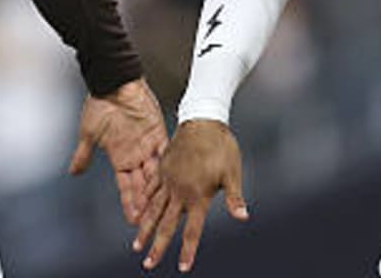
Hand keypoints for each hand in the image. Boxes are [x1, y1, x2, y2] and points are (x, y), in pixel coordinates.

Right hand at [68, 78, 167, 224]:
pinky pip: (166, 153)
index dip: (130, 204)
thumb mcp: (88, 134)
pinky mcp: (158, 132)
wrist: (112, 83)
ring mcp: (148, 145)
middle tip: (154, 222)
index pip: (126, 187)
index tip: (133, 222)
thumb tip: (73, 173)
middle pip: (144, 185)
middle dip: (148, 204)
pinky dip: (169, 167)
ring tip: (165, 207)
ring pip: (156, 173)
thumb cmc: (99, 105)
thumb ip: (83, 155)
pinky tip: (174, 182)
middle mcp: (136, 155)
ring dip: (160, 190)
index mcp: (120, 158)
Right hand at [134, 119, 248, 271]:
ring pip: (153, 210)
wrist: (203, 118)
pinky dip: (143, 204)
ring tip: (136, 246)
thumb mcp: (232, 172)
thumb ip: (235, 197)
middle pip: (167, 225)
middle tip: (148, 265)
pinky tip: (138, 214)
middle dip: (158, 246)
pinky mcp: (162, 169)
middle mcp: (179, 191)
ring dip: (145, 229)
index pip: (192, 230)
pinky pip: (150, 190)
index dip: (188, 250)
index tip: (182, 267)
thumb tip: (243, 217)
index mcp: (198, 195)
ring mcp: (168, 180)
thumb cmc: (222, 146)